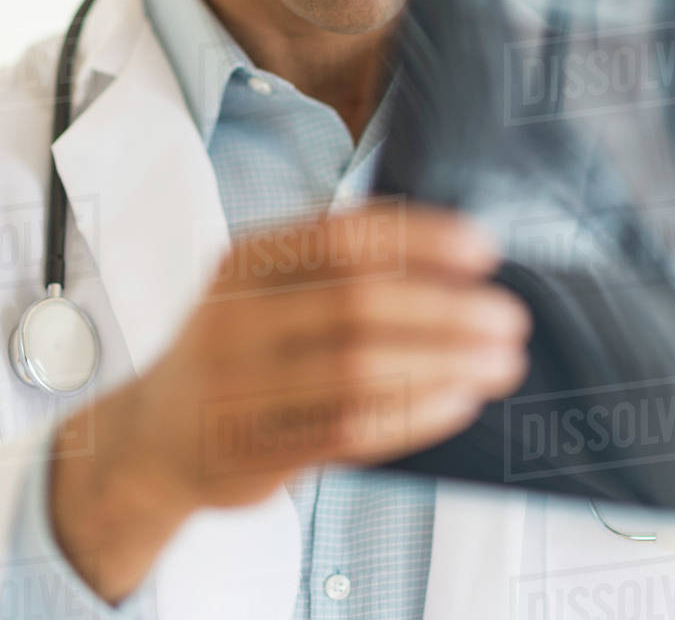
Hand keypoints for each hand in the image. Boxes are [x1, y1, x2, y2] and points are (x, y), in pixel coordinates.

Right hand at [50, 202, 530, 600]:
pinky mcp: (251, 448)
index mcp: (247, 259)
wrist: (154, 434)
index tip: (485, 249)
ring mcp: (238, 386)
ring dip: (443, 364)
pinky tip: (457, 401)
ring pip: (358, 371)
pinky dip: (413, 414)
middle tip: (509, 316)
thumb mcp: (266, 287)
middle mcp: (236, 315)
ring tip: (500, 361)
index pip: (344, 235)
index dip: (422, 239)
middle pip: (359, 304)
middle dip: (447, 310)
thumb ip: (338, 267)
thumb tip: (454, 259)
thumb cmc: (240, 347)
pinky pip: (347, 430)